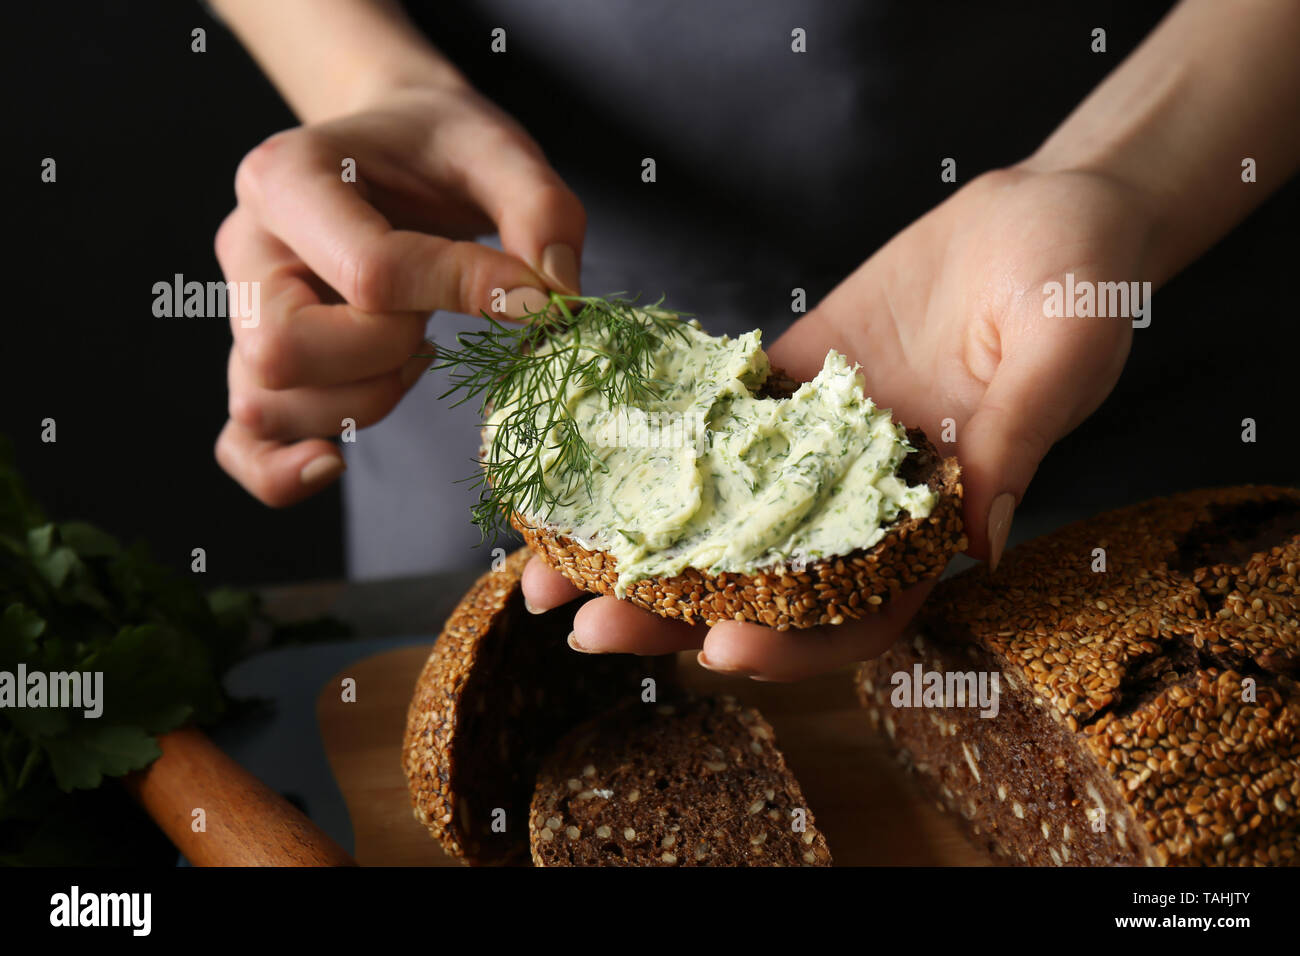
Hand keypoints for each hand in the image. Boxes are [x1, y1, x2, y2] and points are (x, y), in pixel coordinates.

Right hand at [214, 82, 585, 505]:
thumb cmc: (441, 146)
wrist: (393, 144)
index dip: (462, 294)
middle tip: (430, 322)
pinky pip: (242, 443)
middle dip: (385, 355)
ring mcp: (244, 309)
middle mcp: (247, 245)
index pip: (370, 272)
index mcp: (287, 174)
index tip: (528, 294)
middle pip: (286, 348)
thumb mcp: (500, 150)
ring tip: (411, 349)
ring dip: (363, 400)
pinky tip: (336, 461)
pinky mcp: (258, 360)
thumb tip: (554, 303)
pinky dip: (282, 470)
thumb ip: (540, 212)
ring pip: (269, 402)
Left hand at [523, 166, 1148, 678]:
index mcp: (937, 515)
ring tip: (550, 564)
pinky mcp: (782, 380)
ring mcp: (813, 440)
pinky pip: (708, 419)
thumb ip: (1015, 441)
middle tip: (593, 631)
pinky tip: (583, 459)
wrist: (1043, 208)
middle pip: (765, 578)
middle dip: (679, 612)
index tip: (721, 653)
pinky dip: (649, 443)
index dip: (795, 643)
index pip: (861, 606)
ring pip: (719, 509)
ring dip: (639, 541)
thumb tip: (977, 542)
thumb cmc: (1080, 280)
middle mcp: (862, 494)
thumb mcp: (1063, 352)